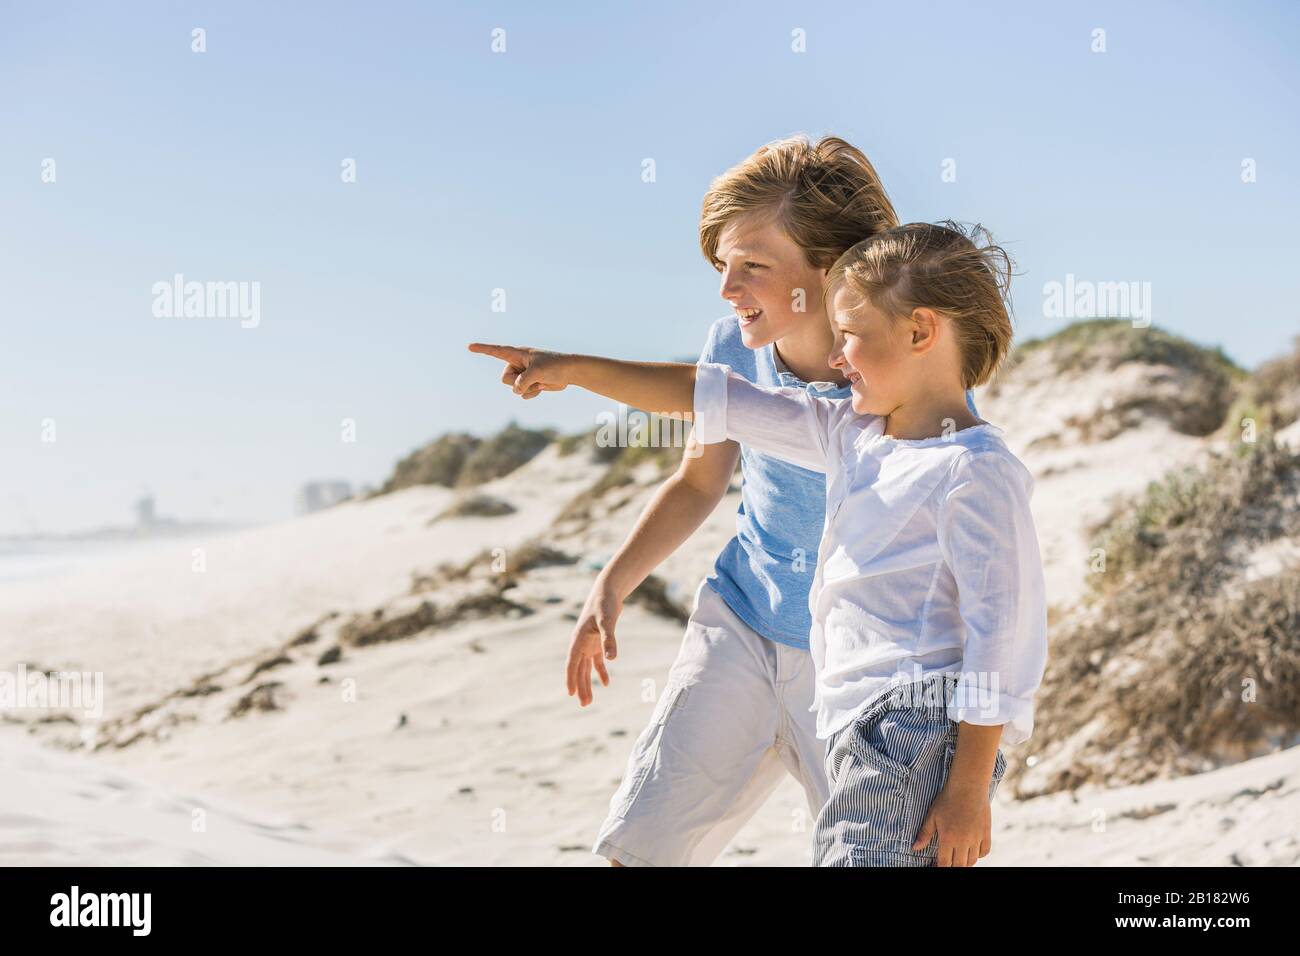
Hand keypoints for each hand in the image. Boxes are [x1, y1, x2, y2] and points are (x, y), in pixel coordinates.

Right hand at [467, 342, 570, 399]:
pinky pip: (522, 394)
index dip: (482, 349)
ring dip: (527, 388)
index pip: (496, 351)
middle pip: (505, 378)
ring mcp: (522, 374)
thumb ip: (523, 381)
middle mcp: (517, 363)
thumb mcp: (537, 371)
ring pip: (513, 388)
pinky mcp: (529, 384)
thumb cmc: (554, 366)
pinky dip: (532, 393)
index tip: (469, 346)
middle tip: (534, 375)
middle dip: (518, 381)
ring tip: (540, 380)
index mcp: (517, 354)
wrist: (569, 372)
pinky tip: (542, 386)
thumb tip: (516, 390)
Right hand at [565, 579, 621, 705]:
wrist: (607, 592)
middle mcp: (580, 644)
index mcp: (578, 640)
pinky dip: (601, 671)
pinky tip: (607, 683)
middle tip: (584, 704)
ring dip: (587, 683)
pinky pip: (597, 661)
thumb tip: (612, 659)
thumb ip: (609, 640)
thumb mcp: (607, 621)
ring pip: (586, 668)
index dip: (571, 678)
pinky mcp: (597, 642)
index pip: (572, 663)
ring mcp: (588, 644)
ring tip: (589, 700)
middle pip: (579, 669)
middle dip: (581, 686)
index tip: (570, 693)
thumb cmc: (604, 604)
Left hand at [911, 782, 991, 866]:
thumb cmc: (947, 799)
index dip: (940, 867)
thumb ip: (925, 833)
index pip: (944, 864)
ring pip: (972, 860)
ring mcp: (976, 837)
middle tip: (948, 861)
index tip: (937, 865)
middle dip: (953, 866)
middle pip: (959, 865)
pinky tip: (972, 850)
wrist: (968, 786)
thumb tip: (914, 848)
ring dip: (965, 862)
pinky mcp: (986, 832)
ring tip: (959, 857)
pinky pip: (985, 851)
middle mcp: (963, 841)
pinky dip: (979, 854)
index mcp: (948, 838)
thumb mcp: (932, 815)